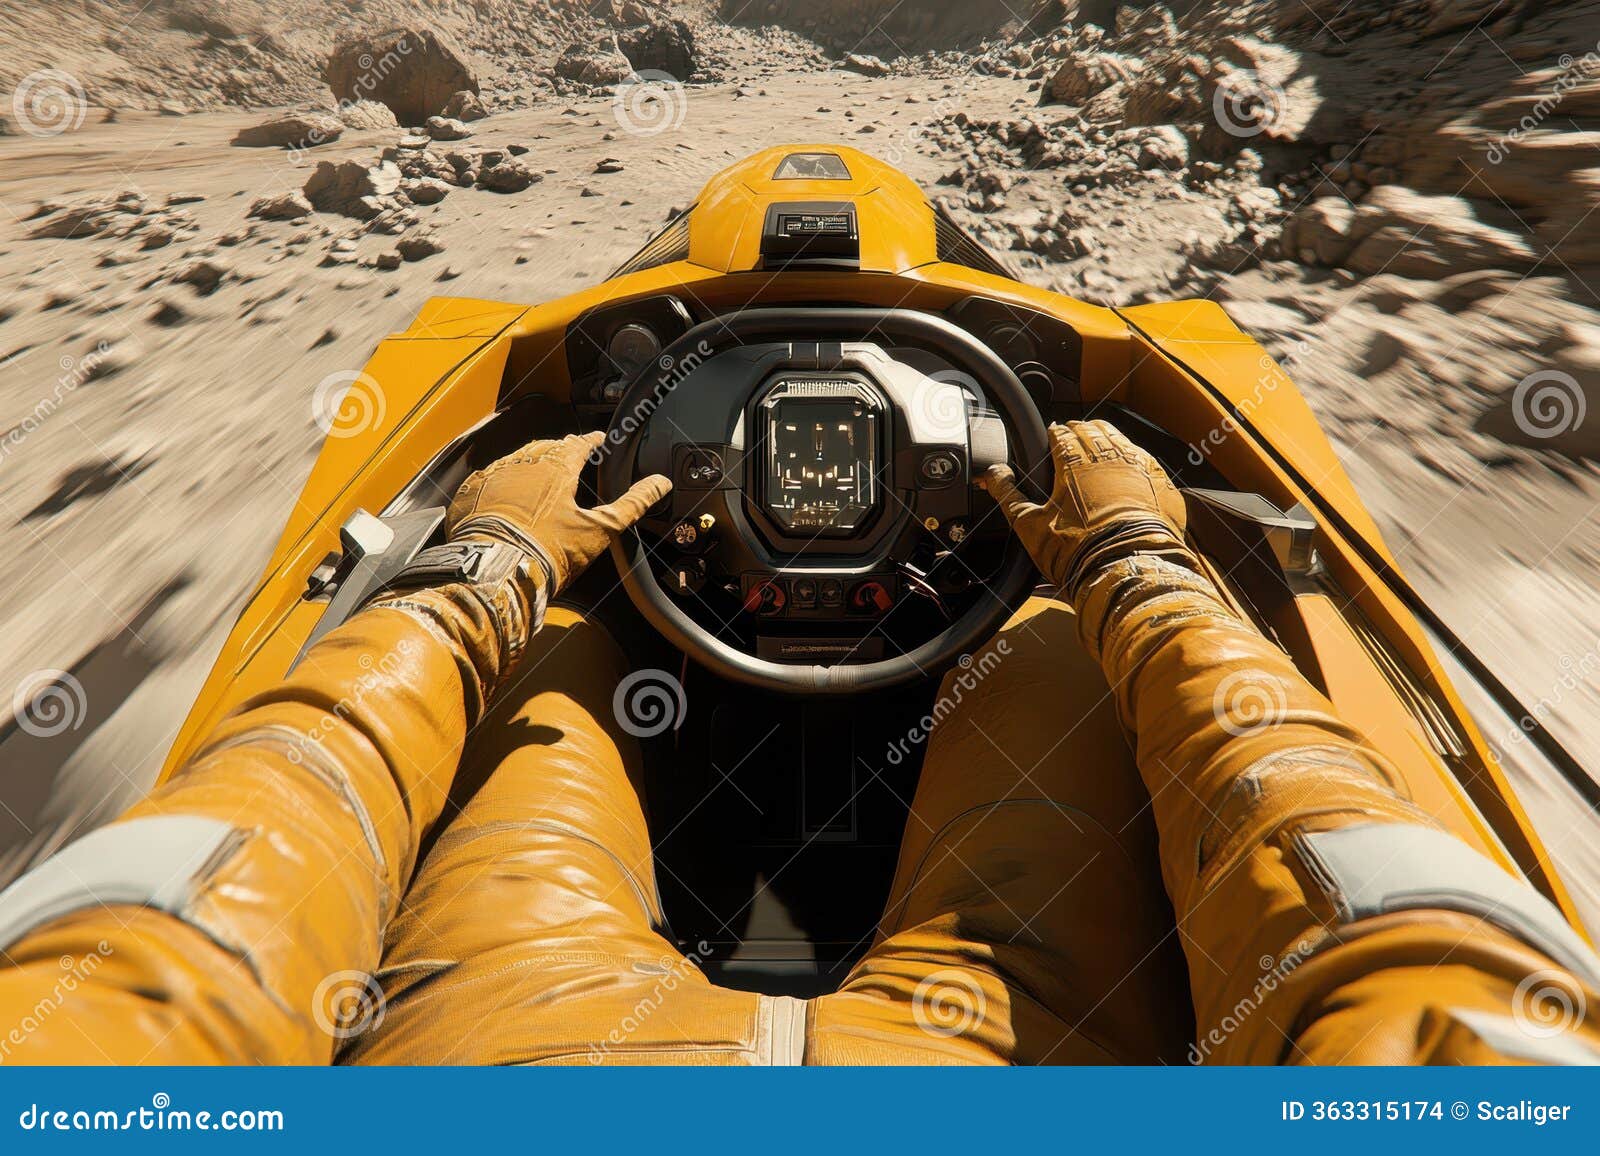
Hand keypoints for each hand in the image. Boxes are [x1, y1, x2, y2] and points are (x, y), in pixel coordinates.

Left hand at [447, 431, 669, 594]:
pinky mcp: (471, 494)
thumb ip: (632, 504)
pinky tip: (507, 495)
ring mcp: (493, 476)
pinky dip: (502, 482)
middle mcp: (523, 462)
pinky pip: (489, 478)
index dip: (594, 441)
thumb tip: (660, 483)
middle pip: (547, 447)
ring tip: (541, 476)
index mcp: (557, 466)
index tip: (601, 441)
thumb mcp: (599, 530)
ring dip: (531, 463)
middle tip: (573, 458)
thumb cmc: (548, 552)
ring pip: (517, 459)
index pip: (580, 442)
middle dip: (561, 450)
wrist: (493, 573)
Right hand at [982, 420, 1188, 595]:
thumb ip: (1008, 495)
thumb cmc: (1077, 552)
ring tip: (1098, 448)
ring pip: (1121, 439)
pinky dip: (1133, 459)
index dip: (1053, 434)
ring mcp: (1140, 468)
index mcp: (1074, 462)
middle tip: (1071, 440)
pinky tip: (1128, 470)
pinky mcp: (1161, 485)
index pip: (1062, 433)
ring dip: (1106, 439)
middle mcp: (1109, 457)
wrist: (1127, 573)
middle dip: (1079, 432)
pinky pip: (1146, 459)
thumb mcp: (1030, 526)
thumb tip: (993, 474)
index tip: (1051, 437)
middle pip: (1092, 430)